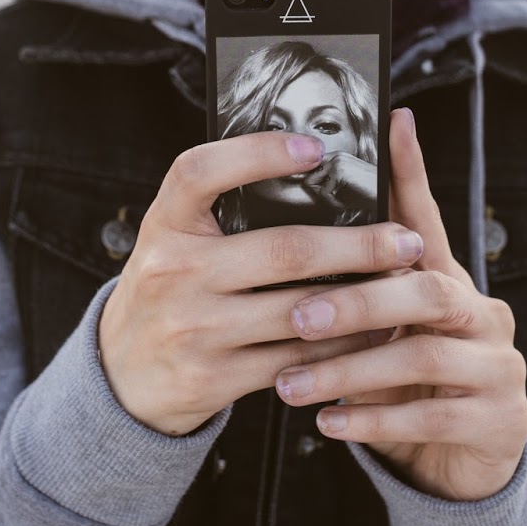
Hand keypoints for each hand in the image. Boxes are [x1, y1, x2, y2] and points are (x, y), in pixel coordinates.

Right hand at [96, 130, 426, 436]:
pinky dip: (341, 348)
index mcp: (165, 224)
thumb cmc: (167, 290)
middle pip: (285, 250)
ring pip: (302, 312)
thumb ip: (222, 211)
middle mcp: (175, 272)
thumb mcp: (174, 240)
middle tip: (405, 240)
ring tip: (402, 287)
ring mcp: (194, 328)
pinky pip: (296, 360)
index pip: (202, 171)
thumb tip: (315, 171)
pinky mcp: (213, 377)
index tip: (316, 148)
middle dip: (359, 245)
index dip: (258, 153)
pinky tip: (371, 333)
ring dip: (364, 302)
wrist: (120, 376)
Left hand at [272, 108, 526, 501]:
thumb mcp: (381, 334)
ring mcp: (499, 366)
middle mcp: (482, 313)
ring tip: (292, 383)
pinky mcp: (500, 420)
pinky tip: (329, 422)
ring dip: (352, 370)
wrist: (457, 468)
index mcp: (450, 282)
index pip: (427, 219)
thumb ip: (352, 291)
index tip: (392, 122)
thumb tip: (286, 241)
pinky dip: (374, 420)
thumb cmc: (404, 387)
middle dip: (358, 301)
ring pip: (425, 355)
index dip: (412, 171)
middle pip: (427, 289)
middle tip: (296, 314)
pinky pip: (432, 417)